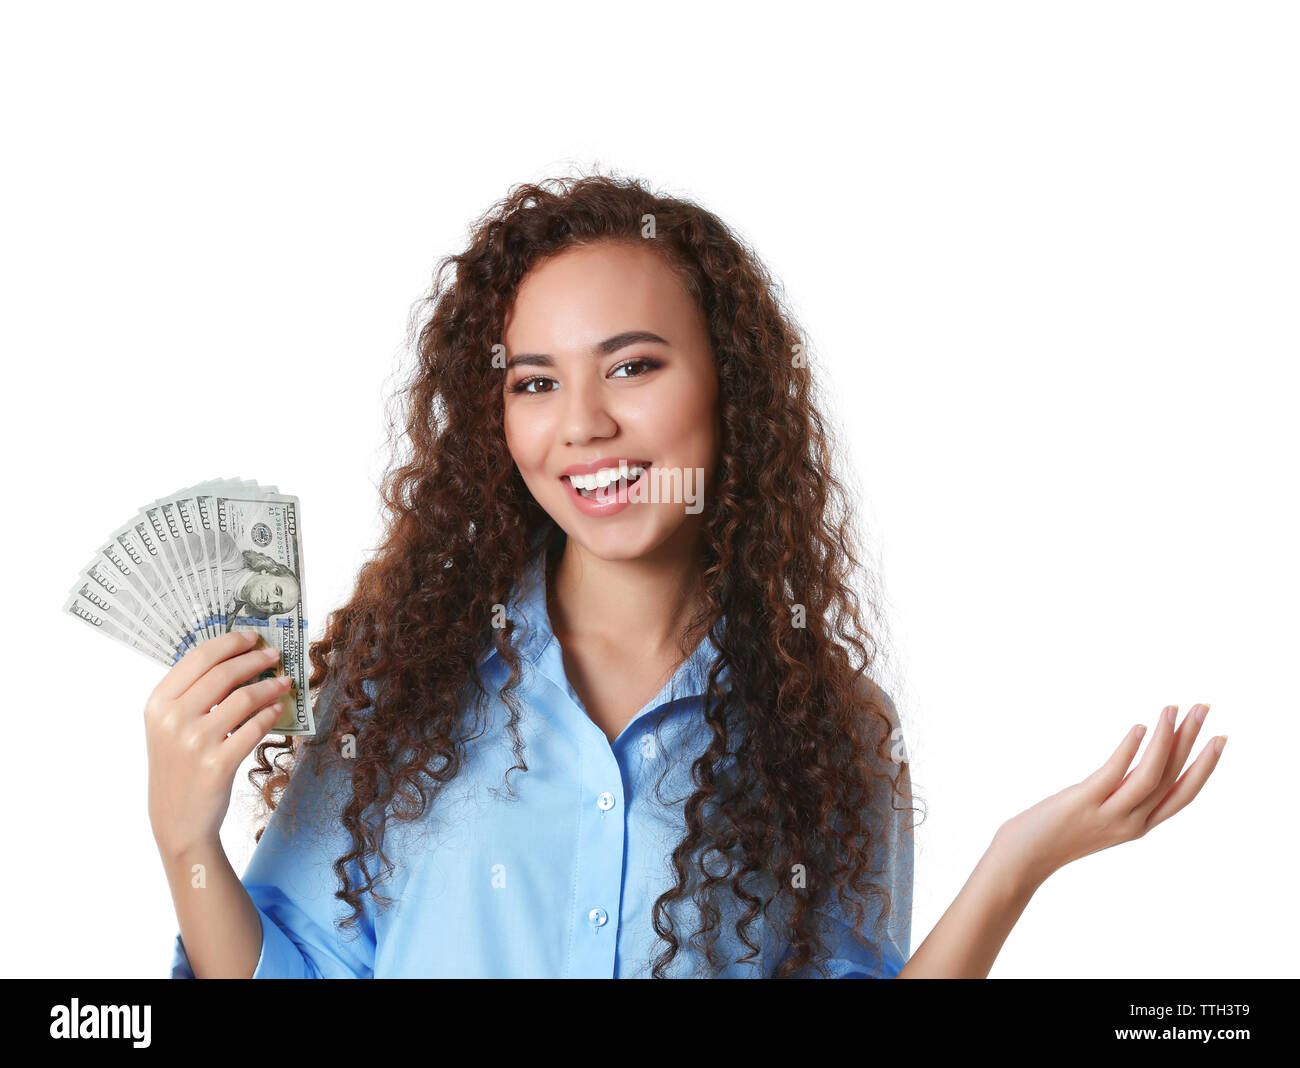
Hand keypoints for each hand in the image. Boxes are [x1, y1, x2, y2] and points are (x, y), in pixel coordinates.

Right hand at [144, 630, 294, 858]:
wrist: (176, 820)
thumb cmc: (178, 766)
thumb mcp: (169, 727)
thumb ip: (192, 694)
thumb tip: (235, 658)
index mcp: (157, 704)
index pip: (198, 658)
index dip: (229, 642)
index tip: (251, 636)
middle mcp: (172, 720)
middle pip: (224, 673)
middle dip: (254, 659)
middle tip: (274, 654)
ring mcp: (195, 742)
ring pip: (244, 698)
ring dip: (270, 686)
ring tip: (284, 682)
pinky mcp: (218, 763)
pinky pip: (254, 728)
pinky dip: (271, 714)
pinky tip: (278, 709)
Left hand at [991, 704, 1225, 891]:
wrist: (1022, 859)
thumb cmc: (1055, 833)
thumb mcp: (1098, 815)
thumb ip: (1117, 796)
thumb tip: (1131, 764)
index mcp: (1138, 825)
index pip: (1183, 795)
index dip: (1205, 768)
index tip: (1220, 739)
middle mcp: (1131, 823)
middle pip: (1172, 777)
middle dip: (1191, 741)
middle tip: (1204, 708)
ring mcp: (1109, 814)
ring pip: (1150, 775)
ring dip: (1166, 740)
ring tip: (1173, 708)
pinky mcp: (1083, 803)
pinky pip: (1113, 774)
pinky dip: (1129, 750)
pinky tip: (1139, 727)